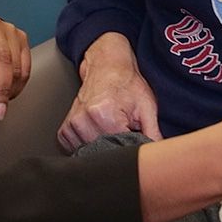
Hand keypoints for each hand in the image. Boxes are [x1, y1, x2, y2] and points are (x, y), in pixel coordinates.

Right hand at [58, 32, 161, 150]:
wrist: (107, 66)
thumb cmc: (127, 84)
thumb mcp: (147, 106)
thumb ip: (153, 134)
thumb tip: (156, 155)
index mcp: (105, 115)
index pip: (120, 150)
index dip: (130, 147)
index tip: (132, 135)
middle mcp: (84, 120)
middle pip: (104, 153)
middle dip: (116, 146)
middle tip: (122, 129)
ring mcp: (72, 124)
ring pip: (89, 153)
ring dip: (101, 146)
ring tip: (109, 127)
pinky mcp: (65, 129)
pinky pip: (76, 148)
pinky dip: (87, 144)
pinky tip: (96, 131)